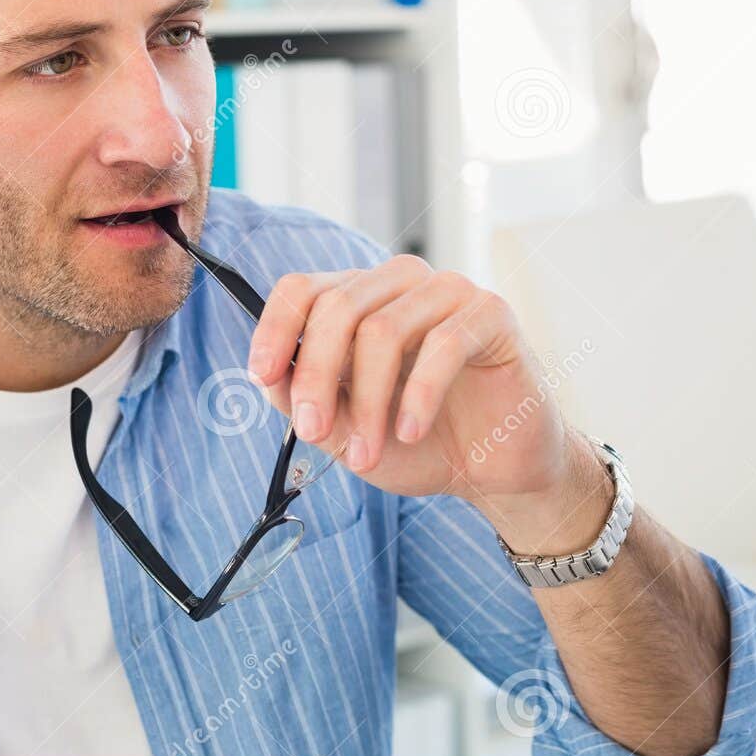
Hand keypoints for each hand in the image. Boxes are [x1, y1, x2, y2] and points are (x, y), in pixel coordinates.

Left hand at [246, 255, 611, 554]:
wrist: (492, 471)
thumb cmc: (421, 442)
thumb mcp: (347, 429)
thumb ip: (304, 398)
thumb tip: (269, 372)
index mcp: (362, 300)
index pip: (304, 288)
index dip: (276, 327)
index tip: (262, 375)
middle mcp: (402, 284)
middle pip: (338, 307)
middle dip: (317, 377)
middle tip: (315, 432)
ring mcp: (449, 292)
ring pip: (383, 330)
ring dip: (368, 403)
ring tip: (368, 455)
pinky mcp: (491, 313)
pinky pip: (444, 344)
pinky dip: (418, 396)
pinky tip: (412, 431)